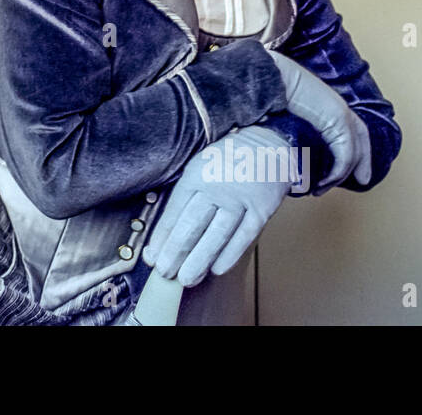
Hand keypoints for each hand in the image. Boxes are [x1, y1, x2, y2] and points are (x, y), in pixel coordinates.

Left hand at [141, 126, 291, 286]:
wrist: (269, 144)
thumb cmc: (228, 159)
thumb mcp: (201, 166)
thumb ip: (186, 195)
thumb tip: (166, 232)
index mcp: (196, 174)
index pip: (174, 211)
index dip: (162, 237)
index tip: (152, 257)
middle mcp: (217, 187)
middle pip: (192, 225)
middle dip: (176, 253)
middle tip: (165, 273)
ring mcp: (240, 199)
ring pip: (216, 235)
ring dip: (199, 260)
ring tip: (186, 278)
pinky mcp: (261, 210)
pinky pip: (243, 236)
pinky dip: (229, 254)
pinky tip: (216, 269)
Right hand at [267, 49, 371, 192]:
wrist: (275, 76)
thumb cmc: (273, 91)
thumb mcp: (285, 113)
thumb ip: (293, 130)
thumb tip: (281, 145)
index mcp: (330, 105)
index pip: (354, 131)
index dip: (358, 151)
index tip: (355, 169)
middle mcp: (341, 109)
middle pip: (361, 142)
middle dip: (362, 164)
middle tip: (357, 181)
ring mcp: (342, 114)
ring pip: (352, 153)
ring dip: (339, 176)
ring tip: (321, 188)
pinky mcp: (338, 122)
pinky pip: (344, 155)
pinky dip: (336, 172)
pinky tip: (322, 181)